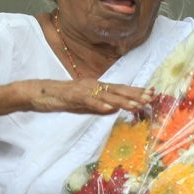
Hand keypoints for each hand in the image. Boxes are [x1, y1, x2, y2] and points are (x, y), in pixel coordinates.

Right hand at [24, 79, 148, 114]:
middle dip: (135, 95)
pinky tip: (110, 108)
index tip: (151, 94)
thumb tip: (114, 108)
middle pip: (118, 90)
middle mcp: (94, 85)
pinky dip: (100, 104)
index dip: (136, 91)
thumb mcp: (85, 103)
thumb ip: (99, 104)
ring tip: (136, 105)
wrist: (41, 92)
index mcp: (97, 86)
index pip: (121, 89)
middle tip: (151, 98)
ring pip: (107, 95)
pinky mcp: (74, 96)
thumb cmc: (63, 98)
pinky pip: (89, 101)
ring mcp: (84, 90)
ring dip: (122, 100)